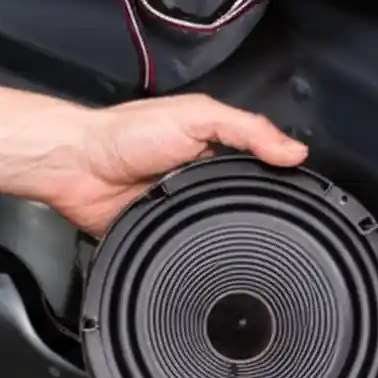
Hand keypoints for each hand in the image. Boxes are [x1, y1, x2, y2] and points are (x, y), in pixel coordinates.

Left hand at [38, 94, 307, 234]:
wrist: (76, 166)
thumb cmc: (125, 134)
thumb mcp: (197, 117)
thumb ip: (246, 129)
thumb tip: (294, 151)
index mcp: (212, 150)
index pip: (257, 168)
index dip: (279, 182)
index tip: (301, 197)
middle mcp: (197, 182)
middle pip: (239, 206)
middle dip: (252, 218)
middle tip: (272, 230)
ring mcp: (178, 212)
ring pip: (215, 234)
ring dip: (223, 240)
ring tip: (241, 249)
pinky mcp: (159, 237)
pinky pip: (185, 254)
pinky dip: (194, 258)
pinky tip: (206, 261)